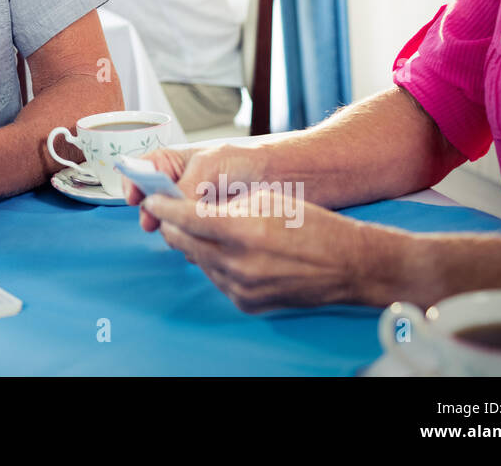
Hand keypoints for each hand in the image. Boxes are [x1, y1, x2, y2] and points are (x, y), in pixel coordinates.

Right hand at [125, 144, 266, 231]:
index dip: (131, 184)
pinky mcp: (202, 229)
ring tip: (192, 225)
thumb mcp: (208, 167)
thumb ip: (184, 188)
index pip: (139, 172)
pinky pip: (187, 240)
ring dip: (175, 229)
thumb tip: (169, 213)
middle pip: (149, 205)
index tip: (133, 198)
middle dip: (153, 214)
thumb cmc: (241, 162)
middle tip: (155, 221)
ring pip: (167, 225)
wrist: (275, 180)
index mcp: (170, 165)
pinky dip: (192, 241)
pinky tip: (207, 236)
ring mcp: (187, 210)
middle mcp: (174, 188)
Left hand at [137, 187, 382, 311]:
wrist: (347, 265)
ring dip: (197, 244)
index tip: (152, 199)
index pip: (184, 217)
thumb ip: (223, 203)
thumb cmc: (311, 224)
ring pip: (197, 261)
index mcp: (241, 228)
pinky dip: (216, 264)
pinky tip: (231, 252)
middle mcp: (237, 262)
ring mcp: (240, 286)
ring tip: (211, 231)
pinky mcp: (246, 302)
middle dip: (173, 225)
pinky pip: (216, 279)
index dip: (163, 206)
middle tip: (171, 213)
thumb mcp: (265, 198)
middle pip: (182, 242)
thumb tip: (189, 204)